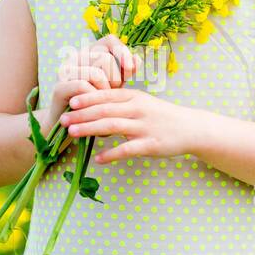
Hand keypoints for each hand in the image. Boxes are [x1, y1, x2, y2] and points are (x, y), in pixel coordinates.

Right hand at [48, 35, 137, 127]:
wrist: (75, 125)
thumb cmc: (98, 102)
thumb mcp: (116, 84)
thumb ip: (126, 71)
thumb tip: (137, 60)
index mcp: (90, 52)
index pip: (109, 40)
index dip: (122, 52)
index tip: (130, 69)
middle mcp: (75, 57)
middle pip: (105, 58)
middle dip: (115, 79)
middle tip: (111, 92)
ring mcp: (65, 71)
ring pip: (96, 72)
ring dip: (105, 90)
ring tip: (103, 99)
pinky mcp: (59, 87)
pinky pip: (83, 85)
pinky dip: (93, 96)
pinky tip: (93, 105)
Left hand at [58, 86, 195, 163]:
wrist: (191, 128)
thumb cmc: (162, 116)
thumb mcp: (143, 103)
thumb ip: (120, 103)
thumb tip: (94, 106)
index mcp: (134, 97)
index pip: (107, 95)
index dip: (87, 97)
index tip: (70, 101)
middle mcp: (138, 109)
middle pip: (104, 110)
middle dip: (81, 114)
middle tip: (63, 119)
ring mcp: (144, 127)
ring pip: (112, 126)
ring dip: (90, 129)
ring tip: (72, 133)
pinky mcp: (151, 145)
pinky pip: (127, 150)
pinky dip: (111, 154)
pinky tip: (98, 159)